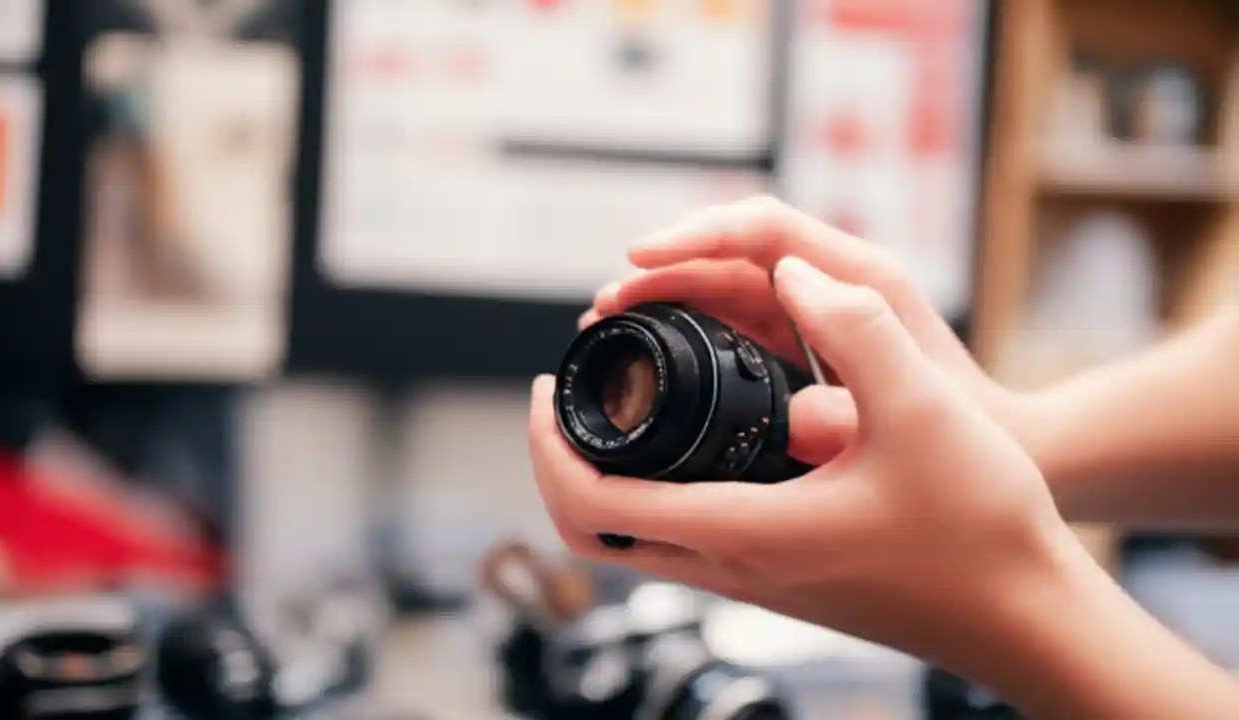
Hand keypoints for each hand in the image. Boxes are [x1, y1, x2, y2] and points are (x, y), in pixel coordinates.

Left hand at [532, 256, 1083, 677]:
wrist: (1025, 619)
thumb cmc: (983, 528)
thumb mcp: (924, 409)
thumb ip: (855, 327)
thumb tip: (791, 273)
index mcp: (747, 529)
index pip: (595, 501)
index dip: (549, 441)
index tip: (548, 383)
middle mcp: (736, 568)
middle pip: (591, 536)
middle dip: (554, 464)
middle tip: (562, 399)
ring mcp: (755, 586)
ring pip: (633, 546)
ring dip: (600, 479)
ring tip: (618, 411)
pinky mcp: (781, 585)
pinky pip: (680, 545)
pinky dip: (649, 497)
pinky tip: (689, 447)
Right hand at [581, 196, 1040, 461]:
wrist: (1024, 457)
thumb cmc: (979, 433)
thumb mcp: (915, 407)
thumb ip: (854, 378)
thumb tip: (786, 377)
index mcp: (861, 280)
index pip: (759, 230)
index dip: (693, 237)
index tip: (637, 258)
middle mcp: (836, 288)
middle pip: (728, 256)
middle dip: (661, 271)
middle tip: (606, 306)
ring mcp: (820, 319)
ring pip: (724, 289)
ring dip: (665, 300)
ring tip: (612, 326)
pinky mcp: (810, 351)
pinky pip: (736, 325)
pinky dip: (690, 330)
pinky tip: (655, 357)